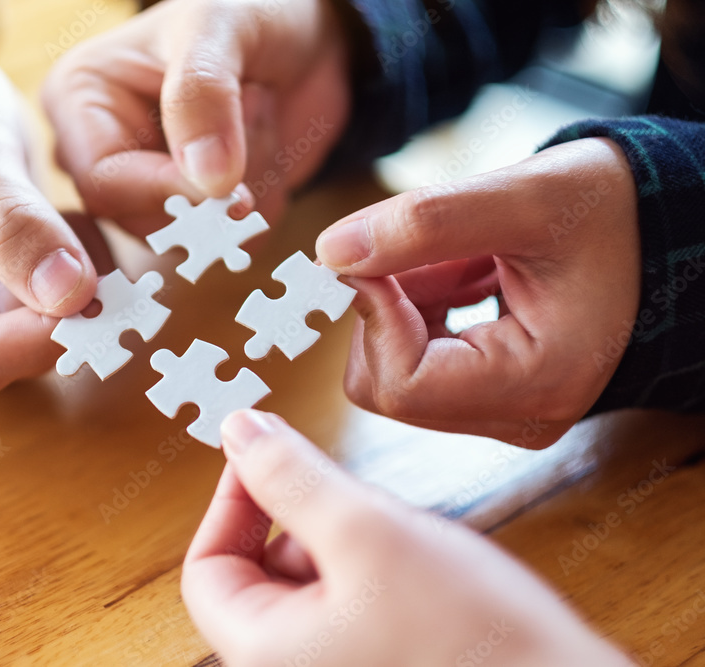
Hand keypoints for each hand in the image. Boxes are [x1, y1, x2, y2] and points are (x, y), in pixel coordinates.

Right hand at [0, 0, 109, 391]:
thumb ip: (12, 223)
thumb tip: (71, 297)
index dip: (44, 334)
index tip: (104, 291)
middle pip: (9, 358)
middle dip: (60, 304)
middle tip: (82, 230)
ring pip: (41, 341)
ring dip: (72, 284)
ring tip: (53, 211)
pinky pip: (54, 320)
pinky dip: (74, 276)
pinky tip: (55, 224)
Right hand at [41, 0, 350, 232]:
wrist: (308, 36)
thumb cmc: (251, 9)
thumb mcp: (222, 27)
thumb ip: (203, 93)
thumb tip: (206, 181)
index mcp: (82, 101)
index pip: (103, 182)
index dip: (166, 192)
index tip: (230, 185)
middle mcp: (104, 153)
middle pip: (143, 222)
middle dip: (216, 185)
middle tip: (261, 109)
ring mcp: (152, 190)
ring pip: (192, 239)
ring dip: (249, 187)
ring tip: (263, 112)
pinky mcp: (197, 214)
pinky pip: (231, 244)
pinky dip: (267, 203)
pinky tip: (271, 145)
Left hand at [182, 410, 633, 666]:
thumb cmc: (479, 644)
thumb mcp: (368, 532)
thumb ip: (292, 477)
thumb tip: (240, 430)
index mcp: (266, 654)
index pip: (205, 569)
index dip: (230, 501)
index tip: (265, 454)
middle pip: (258, 574)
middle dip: (299, 519)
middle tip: (352, 495)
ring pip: (311, 582)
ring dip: (343, 540)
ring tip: (402, 539)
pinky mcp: (382, 663)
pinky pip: (352, 602)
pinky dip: (373, 567)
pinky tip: (423, 566)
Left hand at [314, 138, 640, 447]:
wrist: (652, 230)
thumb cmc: (610, 210)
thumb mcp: (523, 197)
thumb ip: (424, 223)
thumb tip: (330, 253)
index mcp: (539, 383)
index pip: (401, 384)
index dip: (375, 316)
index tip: (379, 254)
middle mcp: (521, 416)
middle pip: (386, 387)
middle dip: (390, 310)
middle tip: (435, 252)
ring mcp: (505, 412)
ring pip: (391, 375)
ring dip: (405, 306)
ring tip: (463, 261)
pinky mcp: (490, 396)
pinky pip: (413, 365)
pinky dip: (418, 312)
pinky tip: (461, 275)